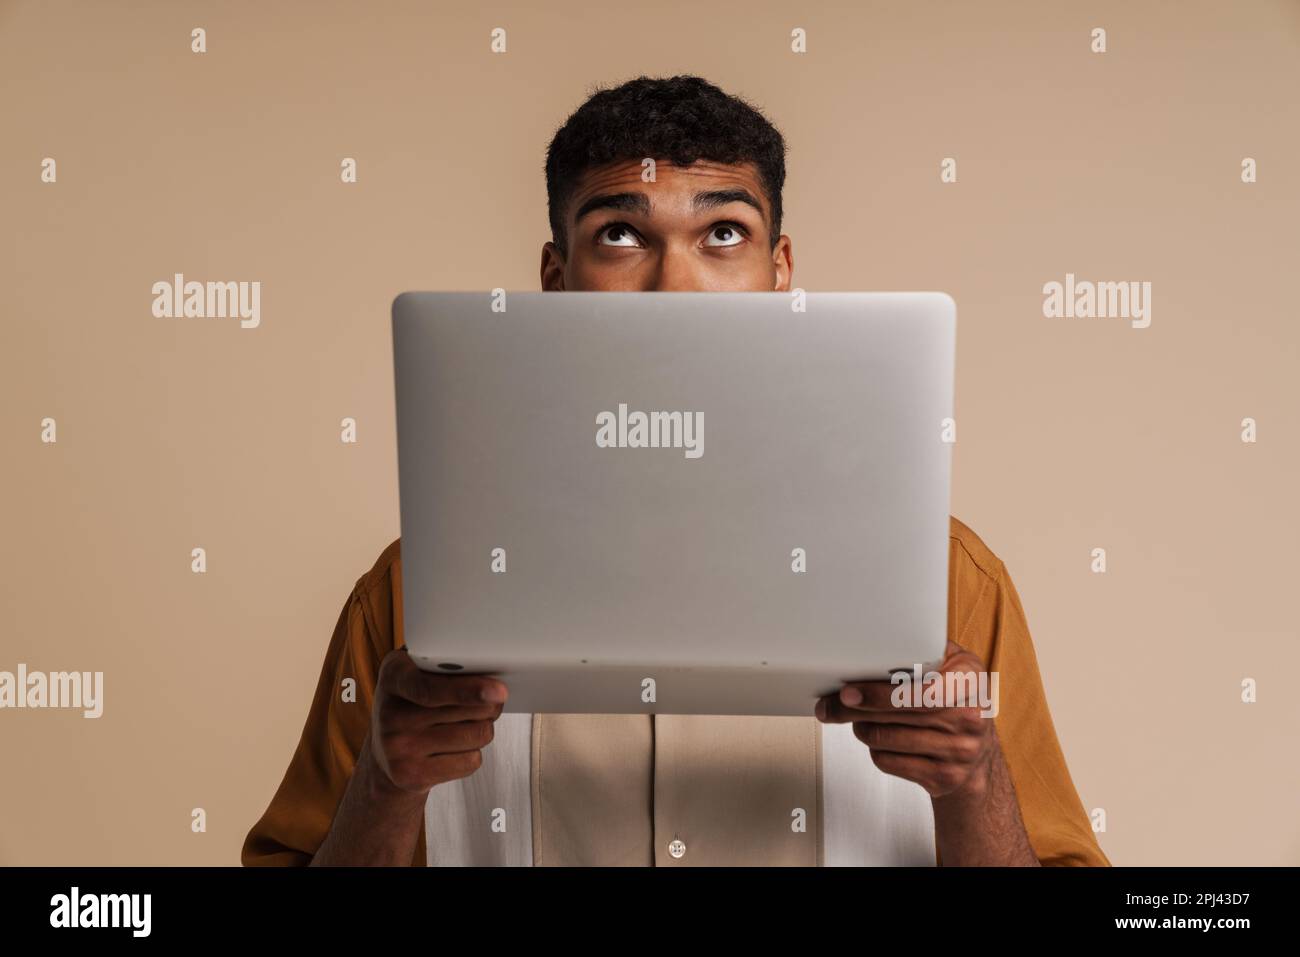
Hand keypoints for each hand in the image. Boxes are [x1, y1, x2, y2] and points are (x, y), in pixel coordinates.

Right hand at [365, 648, 509, 795]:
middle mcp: (391, 714)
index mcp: (393, 677)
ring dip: (483, 729)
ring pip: (477, 734)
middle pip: (469, 709)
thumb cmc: (411, 705)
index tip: (498, 691)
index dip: (467, 689)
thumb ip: (448, 668)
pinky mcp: (412, 775)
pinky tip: (454, 748)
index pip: (429, 687)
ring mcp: (398, 748)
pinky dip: (473, 754)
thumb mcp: (418, 673)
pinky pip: (471, 761)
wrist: (385, 754)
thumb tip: (493, 683)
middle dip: (490, 705)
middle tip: (487, 701)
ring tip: (465, 725)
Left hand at [814, 639, 995, 799]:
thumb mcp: (951, 667)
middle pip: (896, 714)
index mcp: (970, 679)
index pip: (920, 690)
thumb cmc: (955, 702)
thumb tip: (865, 654)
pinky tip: (881, 741)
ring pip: (886, 739)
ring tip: (859, 720)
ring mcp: (960, 750)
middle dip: (855, 709)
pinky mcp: (944, 777)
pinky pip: (889, 762)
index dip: (880, 692)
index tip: (849, 691)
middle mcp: (970, 716)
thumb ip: (920, 654)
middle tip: (831, 705)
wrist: (979, 756)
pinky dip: (876, 750)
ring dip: (863, 728)